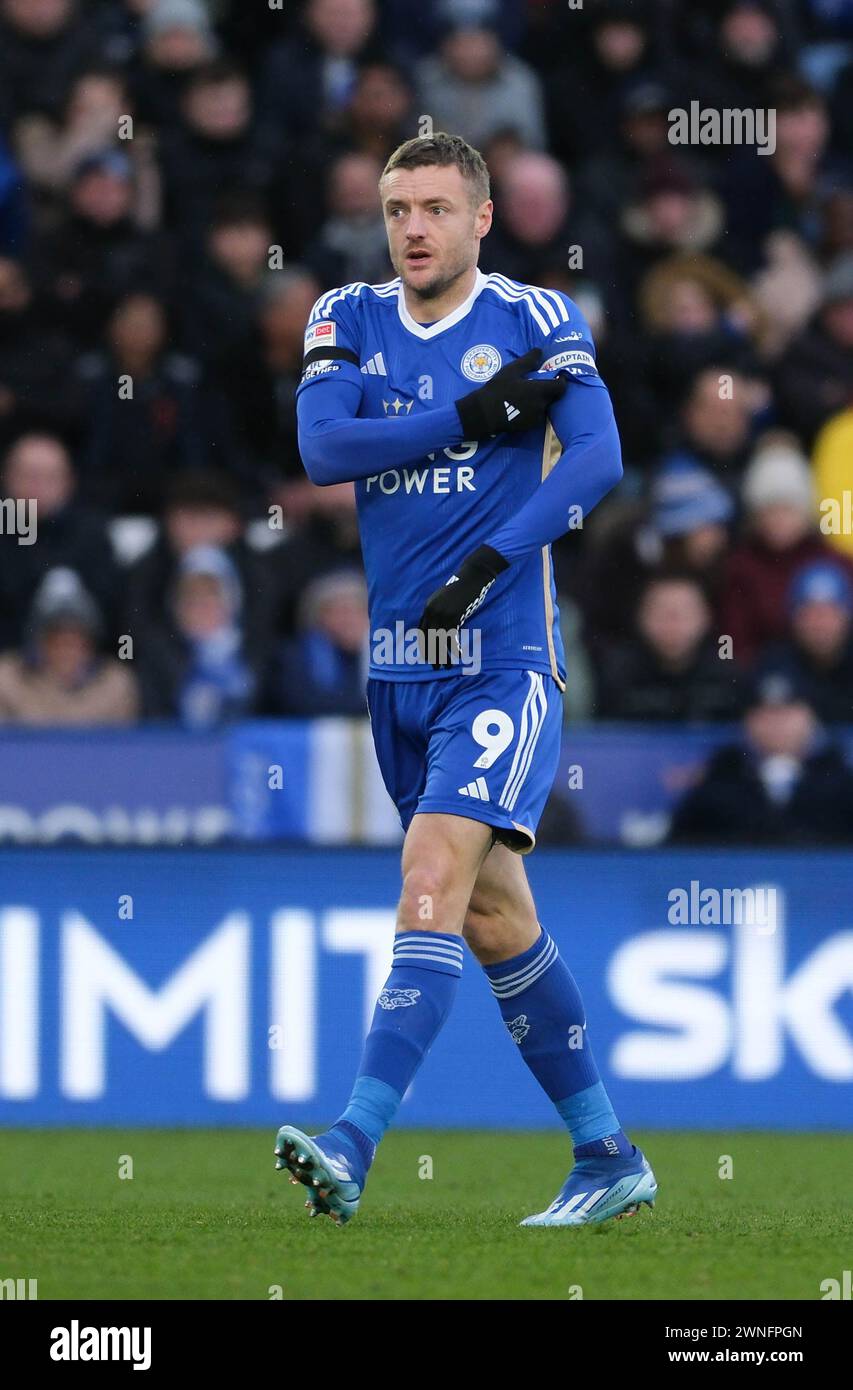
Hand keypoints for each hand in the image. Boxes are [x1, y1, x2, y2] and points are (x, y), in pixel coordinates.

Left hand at [416, 544, 508, 668]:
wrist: (472, 576)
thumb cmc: (461, 587)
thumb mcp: (445, 598)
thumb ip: (440, 610)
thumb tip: (440, 626)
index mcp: (428, 607)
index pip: (422, 630)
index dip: (423, 645)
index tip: (425, 657)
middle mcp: (432, 611)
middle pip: (429, 638)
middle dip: (432, 655)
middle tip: (435, 668)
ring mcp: (443, 614)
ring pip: (441, 640)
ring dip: (444, 656)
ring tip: (446, 667)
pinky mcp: (454, 616)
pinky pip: (453, 637)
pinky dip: (456, 648)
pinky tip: (460, 656)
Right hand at [455, 347, 566, 437]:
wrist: (484, 414)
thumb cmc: (497, 390)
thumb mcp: (511, 371)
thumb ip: (528, 361)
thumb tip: (539, 351)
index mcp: (539, 391)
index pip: (561, 387)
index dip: (562, 381)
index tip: (558, 376)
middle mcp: (541, 405)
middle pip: (553, 397)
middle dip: (550, 390)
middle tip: (540, 384)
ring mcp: (535, 418)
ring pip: (544, 407)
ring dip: (541, 401)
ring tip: (528, 396)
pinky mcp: (528, 426)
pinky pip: (536, 416)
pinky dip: (533, 410)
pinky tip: (522, 406)